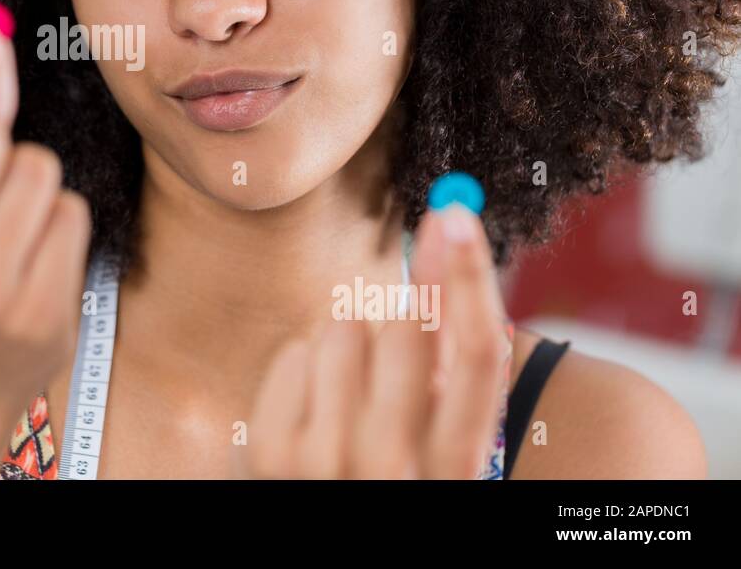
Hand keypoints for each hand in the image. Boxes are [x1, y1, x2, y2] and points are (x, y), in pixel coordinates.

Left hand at [233, 205, 509, 478]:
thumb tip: (451, 247)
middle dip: (403, 315)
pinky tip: (314, 408)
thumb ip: (454, 367)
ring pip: (343, 326)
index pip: (479, 354)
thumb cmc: (395, 474)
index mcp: (456, 467)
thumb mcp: (442, 440)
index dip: (469, 277)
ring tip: (353, 395)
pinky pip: (296, 350)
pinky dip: (305, 365)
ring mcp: (325, 464)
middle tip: (397, 341)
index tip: (455, 213)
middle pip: (405, 330)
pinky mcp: (269, 452)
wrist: (327, 540)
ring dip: (350, 342)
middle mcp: (394, 469)